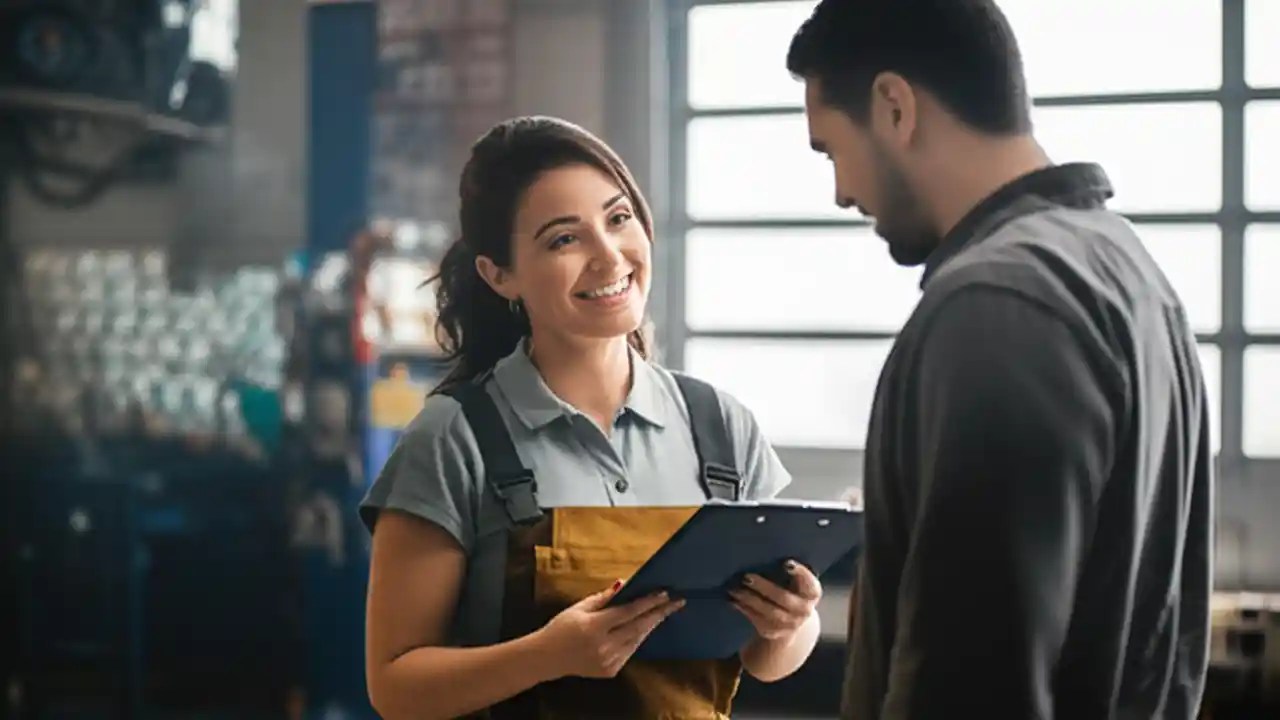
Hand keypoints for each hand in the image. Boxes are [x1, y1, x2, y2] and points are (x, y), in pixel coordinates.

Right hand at [535, 580, 684, 679]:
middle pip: (638, 627)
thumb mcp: (579, 608)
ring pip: (637, 640)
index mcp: (594, 627)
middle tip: (676, 602)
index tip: (664, 593)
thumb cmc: (561, 628)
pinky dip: (638, 638)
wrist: (547, 658)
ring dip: (651, 626)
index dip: (647, 602)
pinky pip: (630, 651)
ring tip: (664, 612)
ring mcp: (608, 661)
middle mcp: (604, 646)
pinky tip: (645, 628)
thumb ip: (604, 598)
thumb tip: (625, 584)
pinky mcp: (611, 670)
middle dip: (659, 613)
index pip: (627, 612)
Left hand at [730, 561, 821, 640]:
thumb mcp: (794, 581)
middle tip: (747, 577)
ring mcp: (789, 624)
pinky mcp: (773, 632)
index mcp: (812, 593)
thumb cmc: (789, 590)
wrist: (789, 621)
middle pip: (784, 599)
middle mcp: (804, 610)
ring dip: (750, 600)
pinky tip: (733, 599)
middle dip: (765, 587)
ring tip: (734, 589)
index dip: (801, 574)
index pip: (810, 583)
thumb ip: (787, 570)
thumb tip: (763, 550)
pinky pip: (757, 621)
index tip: (787, 563)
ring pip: (769, 612)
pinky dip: (744, 609)